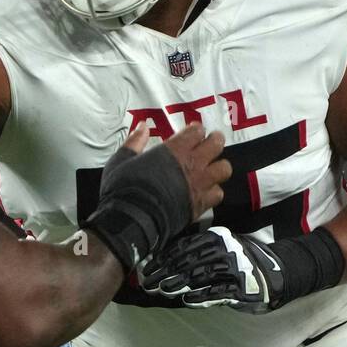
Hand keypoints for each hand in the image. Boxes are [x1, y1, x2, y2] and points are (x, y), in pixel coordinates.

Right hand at [81, 123, 229, 272]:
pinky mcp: (201, 204)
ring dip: (218, 166)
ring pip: (224, 169)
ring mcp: (199, 184)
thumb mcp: (122, 160)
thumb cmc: (125, 188)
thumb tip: (141, 127)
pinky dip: (214, 191)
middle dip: (215, 141)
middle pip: (216, 144)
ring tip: (211, 168)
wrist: (133, 219)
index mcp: (174, 150)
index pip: (197, 131)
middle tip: (210, 143)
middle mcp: (192, 164)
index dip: (196, 130)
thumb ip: (134, 141)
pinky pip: (218, 193)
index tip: (193, 131)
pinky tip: (205, 191)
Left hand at [141, 225, 287, 312]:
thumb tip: (164, 263)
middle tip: (148, 283)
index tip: (148, 268)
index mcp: (216, 238)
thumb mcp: (220, 248)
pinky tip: (186, 299)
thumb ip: (196, 253)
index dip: (164, 258)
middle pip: (188, 261)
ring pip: (200, 276)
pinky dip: (201, 296)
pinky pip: (217, 292)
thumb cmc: (241, 261)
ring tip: (162, 290)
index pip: (184, 247)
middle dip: (165, 272)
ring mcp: (233, 268)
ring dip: (178, 283)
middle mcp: (224, 250)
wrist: (277, 273)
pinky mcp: (241, 287)